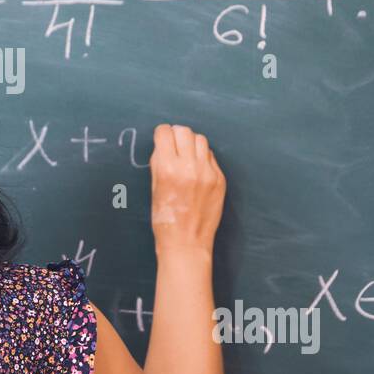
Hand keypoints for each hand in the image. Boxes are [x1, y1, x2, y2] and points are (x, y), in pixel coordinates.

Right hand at [150, 124, 225, 255]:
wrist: (187, 242)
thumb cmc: (166, 219)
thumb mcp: (154, 188)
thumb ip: (159, 163)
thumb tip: (163, 145)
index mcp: (168, 168)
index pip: (165, 132)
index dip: (161, 134)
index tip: (161, 139)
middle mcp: (189, 167)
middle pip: (184, 131)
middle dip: (176, 135)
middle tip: (173, 145)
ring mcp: (207, 172)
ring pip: (200, 139)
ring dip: (191, 143)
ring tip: (186, 156)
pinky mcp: (220, 179)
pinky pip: (211, 156)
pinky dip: (202, 157)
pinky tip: (197, 169)